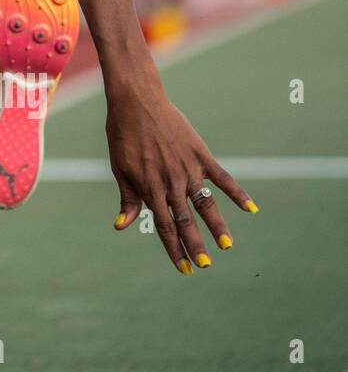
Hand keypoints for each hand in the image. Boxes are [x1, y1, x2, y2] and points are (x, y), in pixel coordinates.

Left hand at [104, 67, 255, 275]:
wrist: (137, 102)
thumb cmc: (123, 136)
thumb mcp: (120, 168)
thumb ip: (127, 198)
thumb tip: (121, 226)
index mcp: (149, 187)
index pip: (164, 226)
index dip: (174, 249)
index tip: (185, 269)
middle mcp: (171, 181)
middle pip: (185, 220)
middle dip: (195, 245)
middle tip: (205, 265)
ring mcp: (188, 168)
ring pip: (205, 203)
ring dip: (217, 226)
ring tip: (227, 246)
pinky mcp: (200, 155)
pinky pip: (223, 177)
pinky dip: (237, 193)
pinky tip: (251, 209)